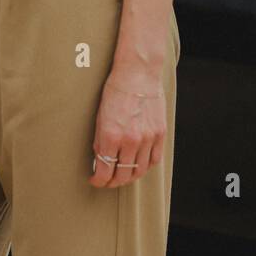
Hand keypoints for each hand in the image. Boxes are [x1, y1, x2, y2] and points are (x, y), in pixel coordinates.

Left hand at [89, 71, 166, 188]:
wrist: (138, 74)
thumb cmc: (115, 92)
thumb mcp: (100, 117)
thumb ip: (100, 141)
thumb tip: (100, 161)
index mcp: (111, 136)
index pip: (105, 171)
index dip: (99, 180)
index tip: (96, 180)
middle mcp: (130, 140)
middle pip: (123, 175)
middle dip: (113, 181)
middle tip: (108, 180)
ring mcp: (148, 138)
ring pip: (140, 171)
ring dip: (130, 177)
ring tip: (123, 174)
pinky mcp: (160, 134)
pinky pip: (155, 160)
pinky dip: (146, 166)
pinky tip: (139, 164)